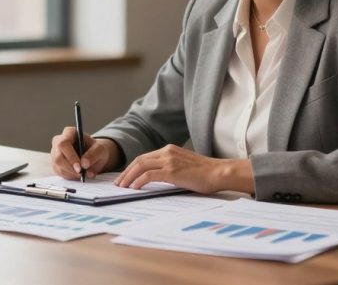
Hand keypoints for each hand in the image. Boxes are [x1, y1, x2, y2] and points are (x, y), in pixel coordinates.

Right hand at [49, 127, 119, 179]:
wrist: (94, 155)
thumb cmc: (96, 149)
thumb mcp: (100, 149)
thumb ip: (94, 155)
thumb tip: (84, 164)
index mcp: (69, 133)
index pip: (64, 144)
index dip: (70, 156)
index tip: (80, 167)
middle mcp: (58, 141)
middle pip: (58, 157)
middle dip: (70, 168)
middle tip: (82, 174)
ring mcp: (55, 153)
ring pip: (58, 166)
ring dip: (71, 173)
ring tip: (83, 174)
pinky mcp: (55, 163)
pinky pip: (59, 172)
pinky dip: (70, 176)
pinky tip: (78, 174)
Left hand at [114, 144, 252, 193]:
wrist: (219, 172)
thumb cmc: (205, 173)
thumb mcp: (184, 165)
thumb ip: (170, 167)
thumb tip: (158, 178)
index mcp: (169, 149)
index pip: (145, 157)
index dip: (132, 167)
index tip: (125, 177)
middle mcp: (167, 152)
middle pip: (139, 160)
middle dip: (126, 172)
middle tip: (118, 183)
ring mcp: (168, 160)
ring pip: (140, 166)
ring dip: (128, 177)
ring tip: (122, 187)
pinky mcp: (171, 171)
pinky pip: (148, 175)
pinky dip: (138, 181)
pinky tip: (134, 188)